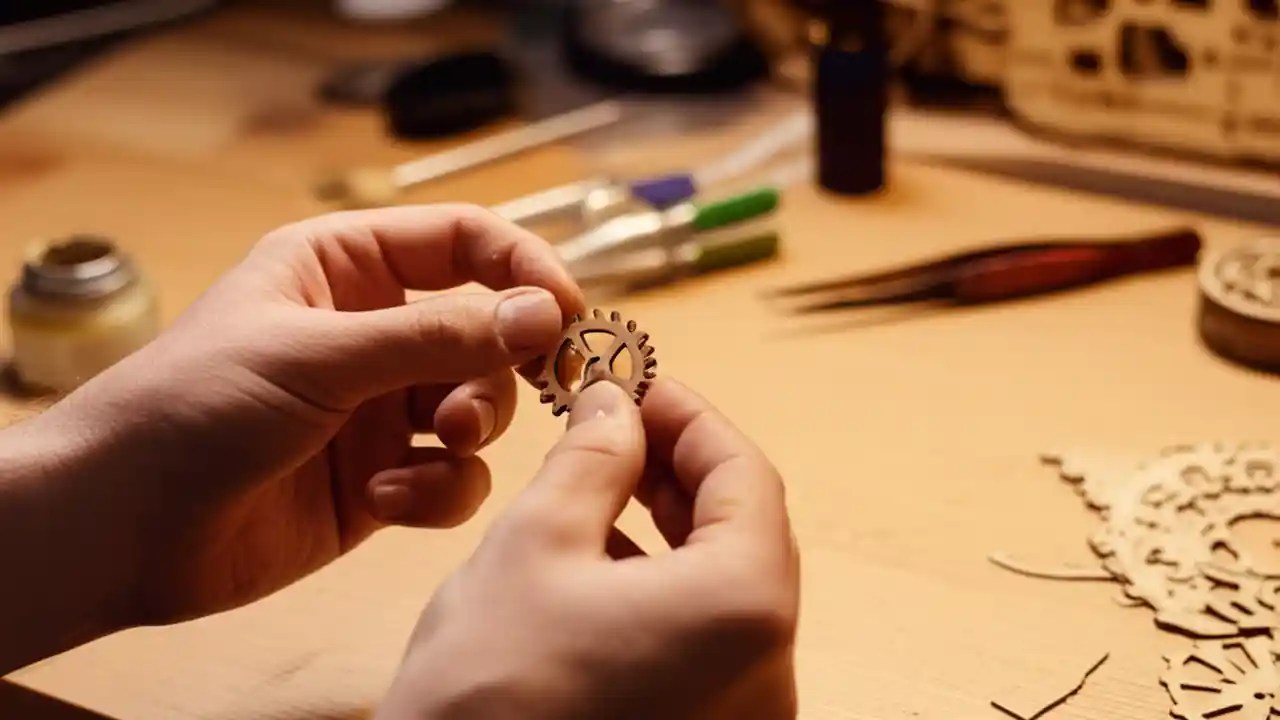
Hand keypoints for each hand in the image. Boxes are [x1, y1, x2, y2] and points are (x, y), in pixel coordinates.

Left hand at [7, 205, 582, 652]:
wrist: (123, 526)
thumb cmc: (194, 405)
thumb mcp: (318, 355)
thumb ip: (438, 336)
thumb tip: (546, 316)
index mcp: (346, 266)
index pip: (463, 242)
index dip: (522, 267)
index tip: (567, 312)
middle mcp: (372, 330)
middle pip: (486, 331)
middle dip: (495, 370)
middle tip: (480, 405)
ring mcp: (378, 406)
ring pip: (478, 407)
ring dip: (467, 432)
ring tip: (429, 451)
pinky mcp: (382, 477)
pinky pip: (451, 475)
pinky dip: (436, 489)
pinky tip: (383, 499)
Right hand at [378, 379, 799, 719]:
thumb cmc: (488, 697)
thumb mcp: (532, 545)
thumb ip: (590, 460)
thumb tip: (615, 406)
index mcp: (742, 606)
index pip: (743, 473)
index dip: (687, 416)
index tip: (636, 384)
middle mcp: (766, 667)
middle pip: (742, 528)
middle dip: (677, 466)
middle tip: (616, 425)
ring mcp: (742, 710)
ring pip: (722, 583)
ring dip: (667, 522)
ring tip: (600, 480)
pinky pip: (704, 637)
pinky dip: (662, 585)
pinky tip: (600, 559)